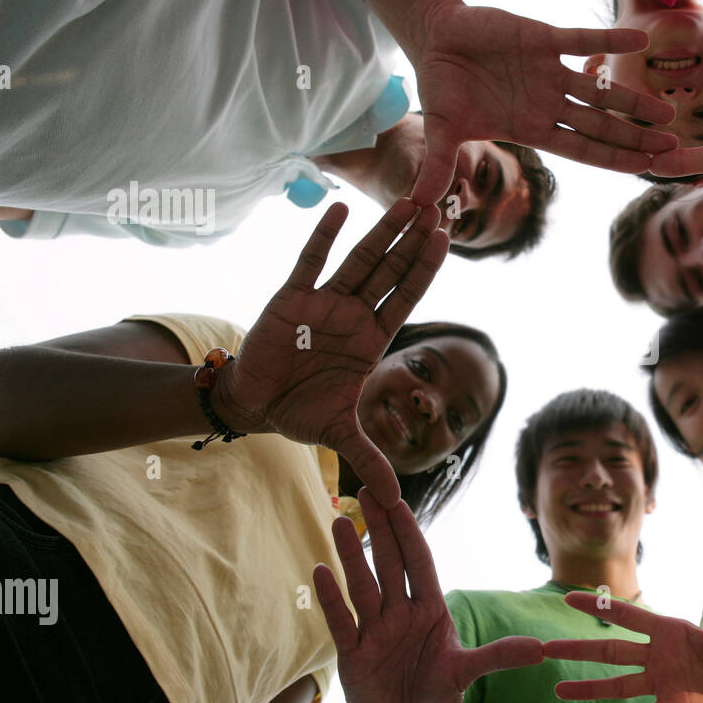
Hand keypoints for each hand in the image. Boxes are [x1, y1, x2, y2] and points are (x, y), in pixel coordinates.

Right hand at [213, 199, 444, 505]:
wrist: (254, 406)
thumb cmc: (300, 412)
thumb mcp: (340, 436)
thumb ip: (370, 460)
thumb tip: (396, 501)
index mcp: (371, 338)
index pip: (407, 297)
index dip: (426, 270)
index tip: (448, 240)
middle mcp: (352, 314)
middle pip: (390, 270)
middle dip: (413, 241)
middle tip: (438, 205)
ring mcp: (323, 302)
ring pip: (358, 260)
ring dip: (381, 231)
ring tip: (406, 201)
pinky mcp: (290, 299)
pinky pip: (309, 262)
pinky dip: (323, 236)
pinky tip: (340, 209)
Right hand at [313, 489, 542, 702]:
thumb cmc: (436, 693)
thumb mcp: (466, 673)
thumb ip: (497, 657)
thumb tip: (541, 650)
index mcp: (429, 608)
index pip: (418, 561)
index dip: (408, 532)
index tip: (398, 500)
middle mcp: (399, 612)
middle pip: (388, 563)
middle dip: (379, 528)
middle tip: (366, 490)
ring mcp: (374, 630)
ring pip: (362, 585)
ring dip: (350, 555)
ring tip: (340, 521)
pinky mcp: (352, 653)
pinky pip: (340, 620)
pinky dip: (330, 597)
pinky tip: (320, 571)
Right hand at [408, 2, 678, 203]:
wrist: (436, 39)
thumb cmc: (443, 86)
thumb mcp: (441, 130)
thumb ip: (438, 165)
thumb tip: (419, 205)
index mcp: (533, 128)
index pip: (582, 150)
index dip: (613, 161)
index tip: (645, 171)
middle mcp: (549, 103)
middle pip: (601, 126)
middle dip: (635, 138)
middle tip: (672, 148)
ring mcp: (550, 71)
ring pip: (600, 90)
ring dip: (632, 101)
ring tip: (666, 113)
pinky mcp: (543, 38)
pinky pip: (582, 39)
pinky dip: (608, 38)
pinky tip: (640, 39)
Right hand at [542, 576, 702, 702]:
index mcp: (666, 631)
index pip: (626, 616)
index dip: (599, 606)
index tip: (568, 597)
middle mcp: (654, 656)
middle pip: (610, 649)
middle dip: (578, 648)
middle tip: (545, 648)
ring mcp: (657, 683)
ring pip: (616, 683)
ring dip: (588, 687)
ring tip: (559, 689)